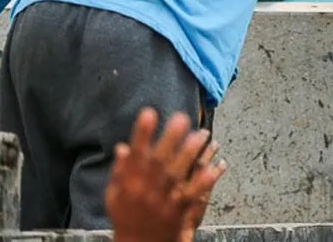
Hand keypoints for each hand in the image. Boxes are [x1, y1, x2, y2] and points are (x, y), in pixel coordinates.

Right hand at [106, 109, 226, 241]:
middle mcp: (145, 190)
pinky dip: (205, 181)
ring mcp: (162, 201)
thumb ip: (120, 171)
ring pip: (177, 174)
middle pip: (159, 160)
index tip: (149, 112)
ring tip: (202, 134)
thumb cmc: (127, 219)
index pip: (135, 154)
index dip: (141, 133)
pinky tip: (217, 167)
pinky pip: (193, 194)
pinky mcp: (178, 212)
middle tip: (183, 117)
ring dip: (190, 153)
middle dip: (170, 137)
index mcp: (129, 183)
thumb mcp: (116, 196)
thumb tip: (122, 147)